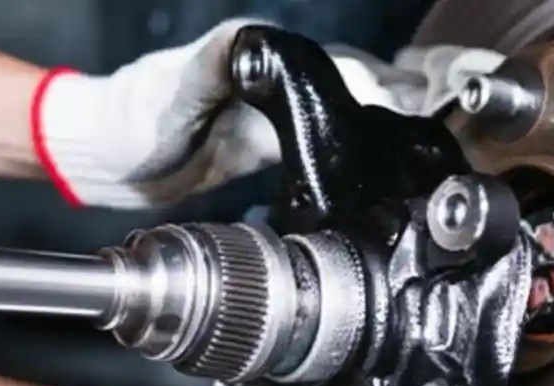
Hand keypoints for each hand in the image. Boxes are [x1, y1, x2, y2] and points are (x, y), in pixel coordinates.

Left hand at [32, 20, 505, 208]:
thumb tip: (263, 46)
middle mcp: (276, 77)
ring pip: (347, 113)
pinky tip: (376, 171)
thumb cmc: (135, 119)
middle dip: (404, 103)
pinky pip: (324, 141)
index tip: (428, 104)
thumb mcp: (176, 89)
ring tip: (427, 152)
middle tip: (446, 130)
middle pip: (357, 86)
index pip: (344, 66)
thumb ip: (222, 65)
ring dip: (386, 129)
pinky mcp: (269, 142)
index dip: (388, 85)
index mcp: (263, 55)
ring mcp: (276, 110)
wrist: (106, 158)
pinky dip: (353, 152)